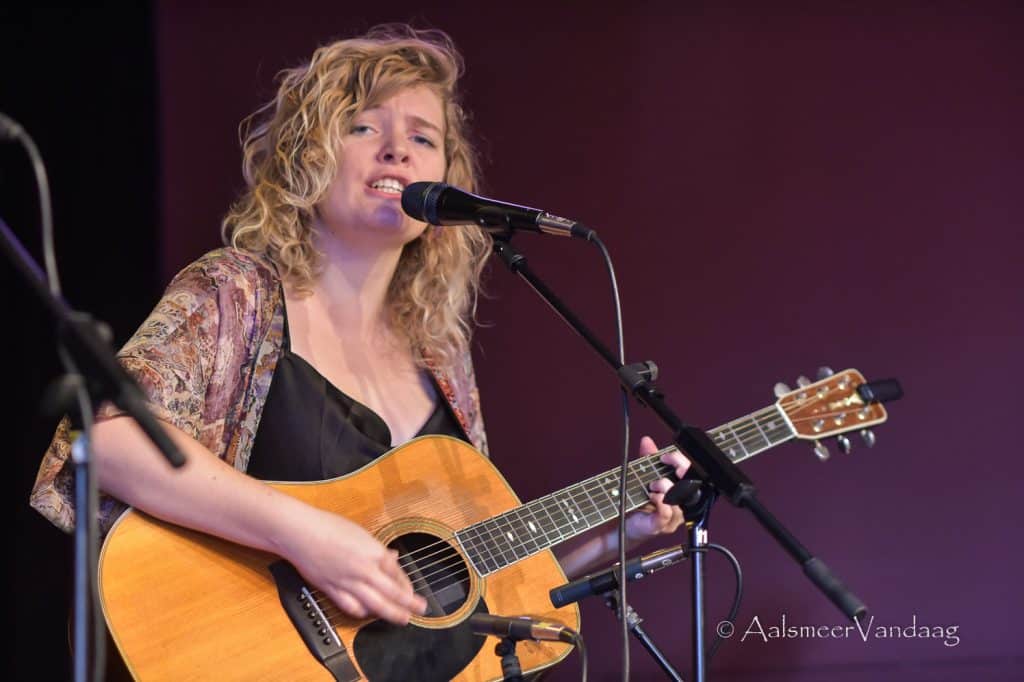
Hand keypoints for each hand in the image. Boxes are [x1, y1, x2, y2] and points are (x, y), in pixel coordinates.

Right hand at [283, 507, 427, 624]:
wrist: (301, 532)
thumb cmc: (328, 526)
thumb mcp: (360, 533)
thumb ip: (377, 549)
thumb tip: (392, 557)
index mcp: (373, 552)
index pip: (398, 574)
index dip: (408, 586)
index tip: (413, 592)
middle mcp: (364, 569)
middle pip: (393, 593)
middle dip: (409, 604)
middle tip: (420, 610)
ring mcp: (348, 582)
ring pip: (376, 604)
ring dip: (391, 613)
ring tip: (402, 619)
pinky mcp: (332, 590)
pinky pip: (351, 607)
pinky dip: (362, 613)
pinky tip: (368, 614)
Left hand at [625, 436, 690, 542]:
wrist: (626, 524)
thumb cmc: (640, 502)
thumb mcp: (644, 476)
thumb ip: (647, 459)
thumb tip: (647, 441)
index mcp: (681, 490)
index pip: (692, 472)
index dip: (682, 461)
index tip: (666, 456)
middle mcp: (681, 504)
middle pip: (693, 485)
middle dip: (682, 469)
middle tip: (666, 463)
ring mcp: (673, 516)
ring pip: (680, 499)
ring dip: (666, 487)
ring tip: (653, 484)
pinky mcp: (661, 525)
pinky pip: (667, 513)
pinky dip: (660, 502)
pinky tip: (653, 496)